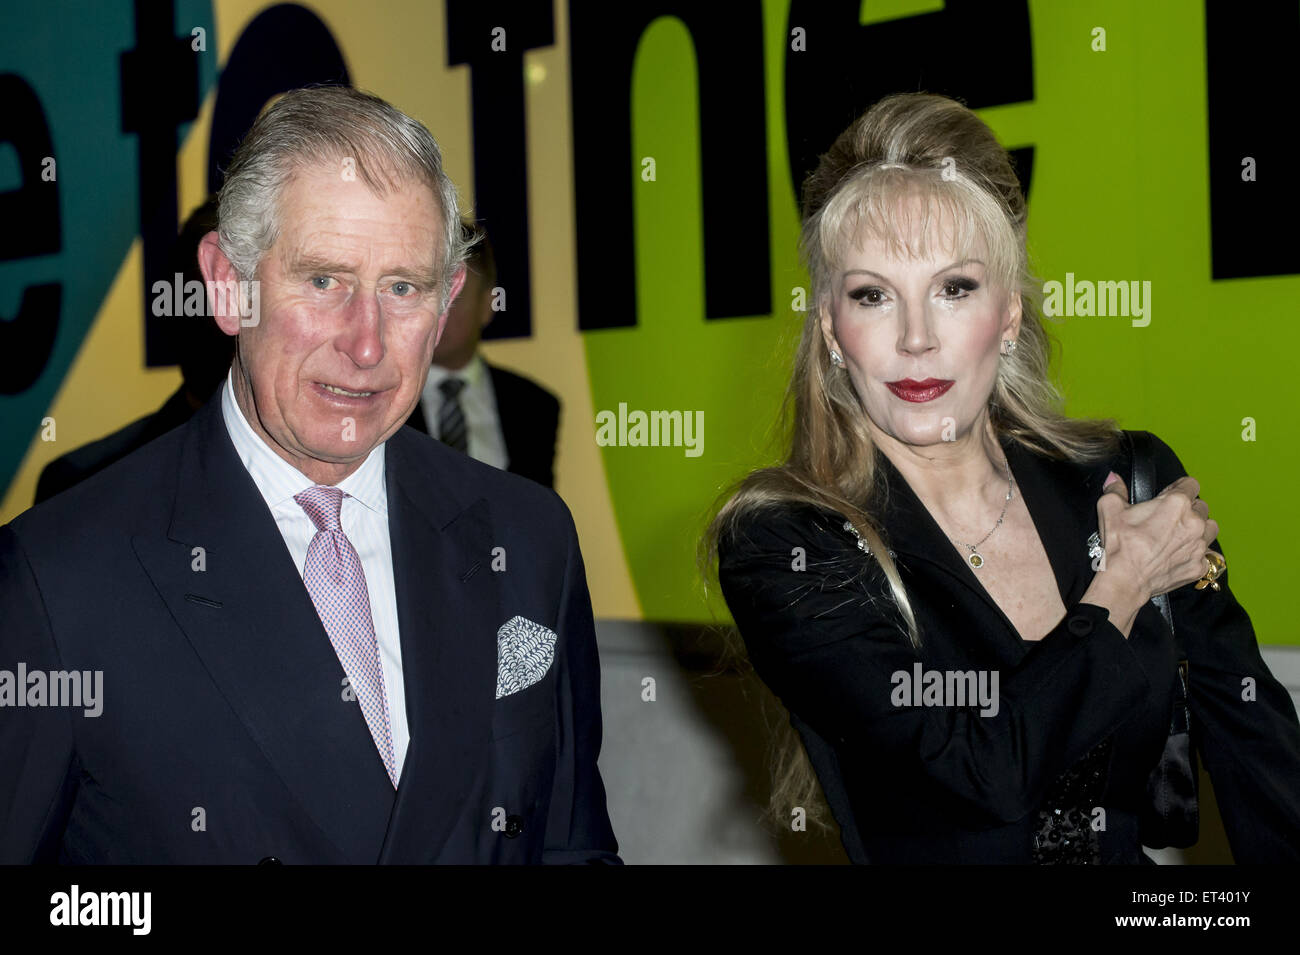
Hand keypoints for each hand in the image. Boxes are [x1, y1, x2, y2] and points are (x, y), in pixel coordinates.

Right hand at [1096, 471, 1220, 601]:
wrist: (1126, 579)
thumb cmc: (1121, 545)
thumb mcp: (1109, 509)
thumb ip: (1115, 489)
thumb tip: (1113, 479)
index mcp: (1176, 504)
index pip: (1191, 484)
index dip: (1178, 487)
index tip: (1169, 495)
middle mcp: (1194, 522)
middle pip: (1202, 506)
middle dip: (1188, 509)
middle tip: (1170, 518)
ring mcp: (1199, 545)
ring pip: (1210, 528)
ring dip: (1199, 529)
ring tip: (1181, 535)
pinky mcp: (1199, 565)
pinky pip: (1208, 555)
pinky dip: (1197, 554)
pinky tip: (1182, 555)